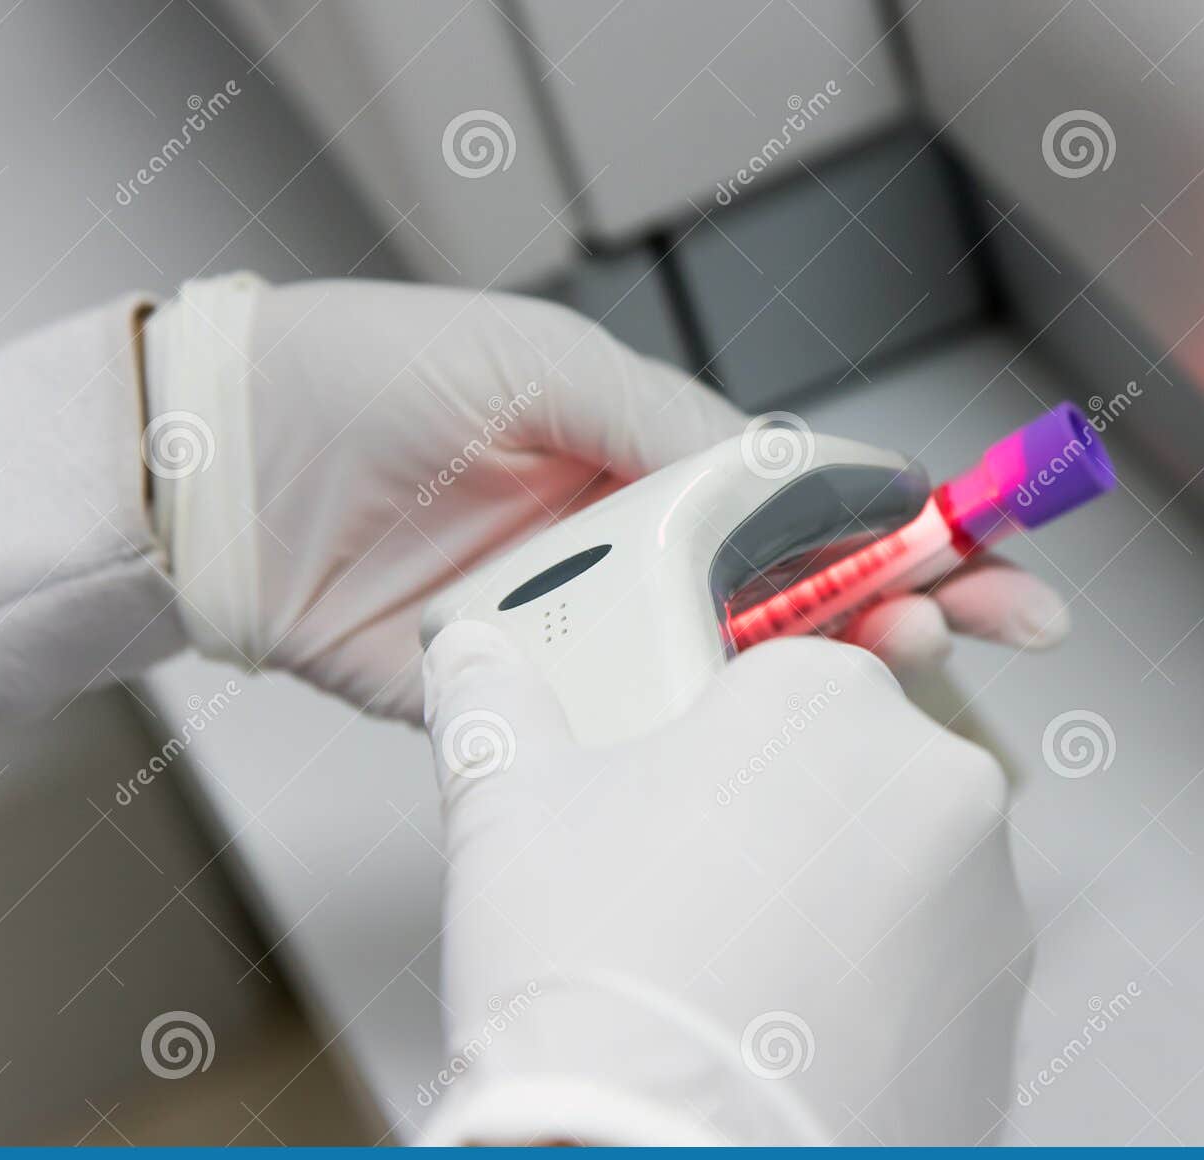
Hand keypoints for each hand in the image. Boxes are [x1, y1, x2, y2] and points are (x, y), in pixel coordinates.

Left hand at [143, 275, 1068, 719]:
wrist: (216, 472)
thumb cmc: (364, 382)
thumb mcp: (536, 359)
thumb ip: (665, 419)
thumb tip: (789, 470)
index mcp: (640, 462)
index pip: (802, 501)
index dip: (899, 524)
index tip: (979, 551)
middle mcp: (624, 555)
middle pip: (788, 597)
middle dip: (902, 610)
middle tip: (987, 627)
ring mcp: (579, 638)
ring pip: (725, 679)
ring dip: (821, 686)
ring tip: (903, 672)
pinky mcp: (519, 712)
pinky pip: (620, 742)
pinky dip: (694, 755)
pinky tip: (768, 754)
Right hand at [417, 619, 1030, 1145]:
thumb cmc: (600, 989)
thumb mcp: (506, 809)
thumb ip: (490, 705)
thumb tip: (468, 657)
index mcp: (824, 701)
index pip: (777, 682)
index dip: (708, 746)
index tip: (670, 799)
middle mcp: (934, 786)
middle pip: (843, 774)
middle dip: (775, 824)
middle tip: (686, 897)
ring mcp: (985, 907)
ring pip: (894, 876)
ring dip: (831, 910)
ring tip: (730, 981)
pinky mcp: (1001, 1019)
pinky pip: (930, 979)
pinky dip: (873, 999)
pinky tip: (783, 1037)